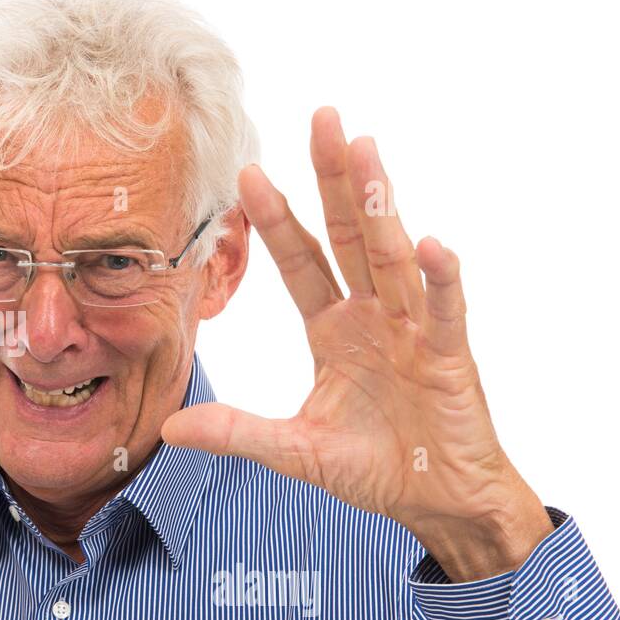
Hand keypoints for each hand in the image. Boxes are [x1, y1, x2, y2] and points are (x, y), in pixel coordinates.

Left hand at [162, 107, 551, 580]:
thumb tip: (170, 426)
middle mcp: (372, 316)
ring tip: (363, 151)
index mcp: (334, 330)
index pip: (300, 263)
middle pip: (347, 235)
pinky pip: (443, 310)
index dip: (276, 220)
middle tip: (321, 117)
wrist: (436, 501)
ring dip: (378, 204)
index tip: (249, 173)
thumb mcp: (295, 451)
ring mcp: (412, 329)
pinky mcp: (448, 355)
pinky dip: (439, 278)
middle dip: (332, 178)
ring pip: (391, 255)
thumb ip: (238, 432)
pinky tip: (430, 244)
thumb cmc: (375, 467)